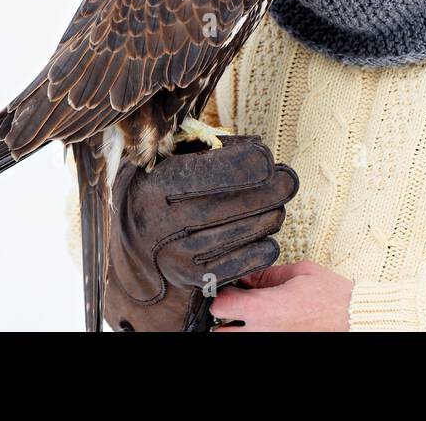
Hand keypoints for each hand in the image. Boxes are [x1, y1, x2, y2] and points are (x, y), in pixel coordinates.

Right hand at [103, 134, 298, 331]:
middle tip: (289, 180)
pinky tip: (266, 232)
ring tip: (275, 204)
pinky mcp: (196, 279)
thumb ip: (207, 147)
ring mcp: (180, 256)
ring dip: (271, 215)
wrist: (135, 249)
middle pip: (235, 204)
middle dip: (272, 189)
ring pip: (246, 232)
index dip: (247, 164)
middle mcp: (164, 224)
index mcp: (155, 187)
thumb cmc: (161, 191)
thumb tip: (256, 146)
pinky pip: (247, 262)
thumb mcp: (168, 161)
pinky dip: (265, 246)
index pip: (211, 173)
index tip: (266, 158)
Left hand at [209, 259, 354, 331]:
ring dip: (238, 329)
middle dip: (225, 317)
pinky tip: (268, 324)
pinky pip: (256, 342)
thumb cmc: (332, 296)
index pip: (219, 306)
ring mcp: (268, 343)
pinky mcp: (278, 349)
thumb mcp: (300, 273)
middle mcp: (260, 332)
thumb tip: (247, 276)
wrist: (353, 320)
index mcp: (263, 309)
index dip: (222, 293)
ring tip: (253, 316)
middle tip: (238, 305)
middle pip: (219, 332)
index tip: (232, 287)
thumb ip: (268, 274)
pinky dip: (256, 333)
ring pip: (235, 341)